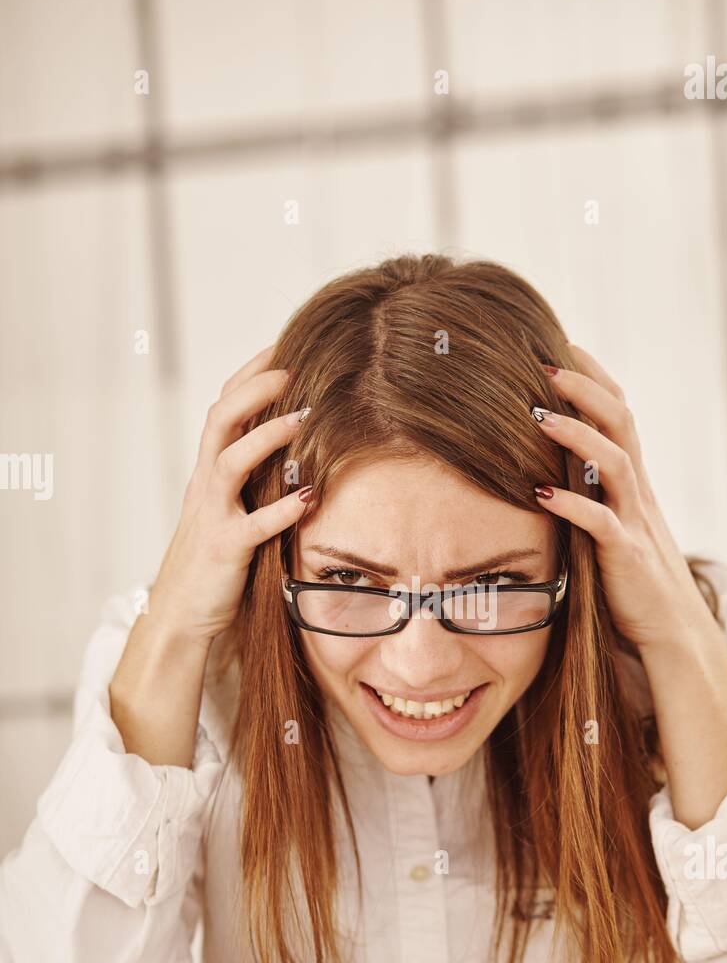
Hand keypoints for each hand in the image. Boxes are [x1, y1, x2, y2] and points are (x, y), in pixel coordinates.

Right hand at [148, 345, 312, 643]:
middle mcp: (206, 486)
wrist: (181, 615)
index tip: (281, 347)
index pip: (223, 409)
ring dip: (266, 438)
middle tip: (291, 370)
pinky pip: (252, 526)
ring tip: (302, 419)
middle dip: (253, 390)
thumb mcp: (231, 511)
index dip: (249, 376)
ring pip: (230, 463)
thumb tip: (295, 448)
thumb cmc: (213, 562)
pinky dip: (280, 511)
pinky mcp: (224, 550)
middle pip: (220, 421)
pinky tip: (309, 498)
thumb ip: (253, 480)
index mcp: (209, 473)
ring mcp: (213, 516)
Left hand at [533, 343, 712, 651]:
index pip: (620, 415)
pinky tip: (538, 493)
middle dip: (586, 388)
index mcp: (634, 484)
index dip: (596, 379)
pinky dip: (570, 505)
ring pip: (614, 462)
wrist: (673, 633)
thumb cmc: (634, 585)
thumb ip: (591, 500)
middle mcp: (638, 494)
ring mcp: (635, 522)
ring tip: (538, 414)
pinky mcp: (626, 556)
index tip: (565, 347)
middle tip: (546, 362)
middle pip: (620, 422)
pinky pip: (600, 523)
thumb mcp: (613, 531)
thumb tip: (548, 474)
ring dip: (576, 434)